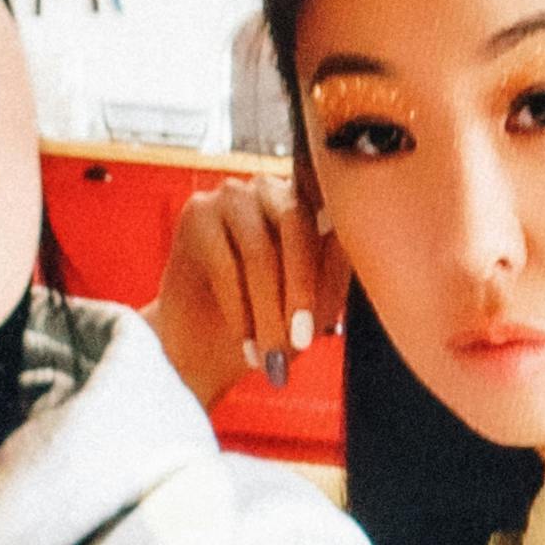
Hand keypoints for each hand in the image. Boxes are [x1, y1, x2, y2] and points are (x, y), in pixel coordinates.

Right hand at [149, 171, 342, 417]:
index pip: (332, 218)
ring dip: (267, 310)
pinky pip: (225, 264)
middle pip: (296, 226)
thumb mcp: (315, 305)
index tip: (334, 318)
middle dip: (300, 291)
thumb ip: (333, 273)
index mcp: (314, 203)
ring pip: (259, 251)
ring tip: (271, 354)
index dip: (333, 268)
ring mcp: (234, 196)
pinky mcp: (197, 212)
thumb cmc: (269, 321)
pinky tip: (245, 341)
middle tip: (300, 343)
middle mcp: (275, 190)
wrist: (207, 344)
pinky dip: (239, 311)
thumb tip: (346, 246)